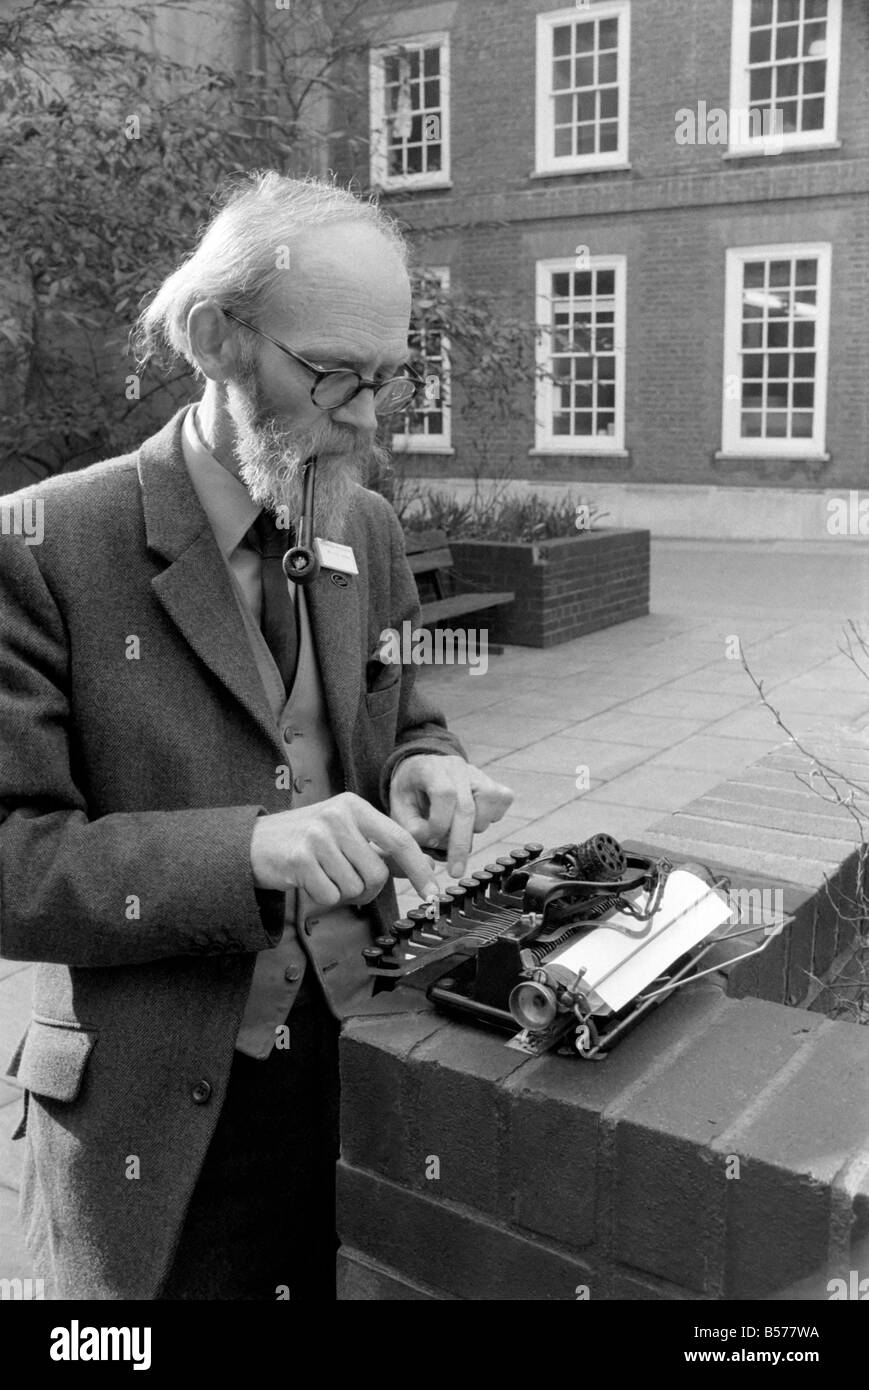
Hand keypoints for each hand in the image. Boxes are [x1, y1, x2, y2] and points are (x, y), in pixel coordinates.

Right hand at [250, 793, 439, 907]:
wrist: (253, 844)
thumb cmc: (303, 840)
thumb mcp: (343, 832)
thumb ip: (377, 848)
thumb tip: (417, 868)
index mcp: (354, 805)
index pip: (400, 839)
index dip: (419, 869)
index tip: (432, 892)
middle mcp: (338, 816)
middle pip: (378, 873)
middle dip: (367, 889)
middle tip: (346, 883)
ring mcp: (319, 835)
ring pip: (355, 887)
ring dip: (341, 892)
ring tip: (322, 875)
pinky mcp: (301, 858)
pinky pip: (331, 895)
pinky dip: (323, 897)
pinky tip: (308, 880)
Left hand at [389, 755, 513, 878]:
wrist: (422, 773)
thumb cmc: (410, 794)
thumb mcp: (399, 810)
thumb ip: (412, 830)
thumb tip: (434, 846)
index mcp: (430, 768)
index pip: (444, 793)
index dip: (439, 823)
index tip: (430, 840)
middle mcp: (456, 767)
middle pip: (467, 807)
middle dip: (460, 844)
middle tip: (455, 871)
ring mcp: (478, 773)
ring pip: (487, 807)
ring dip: (473, 829)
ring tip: (455, 830)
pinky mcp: (493, 783)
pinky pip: (501, 803)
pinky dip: (488, 819)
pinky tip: (471, 822)